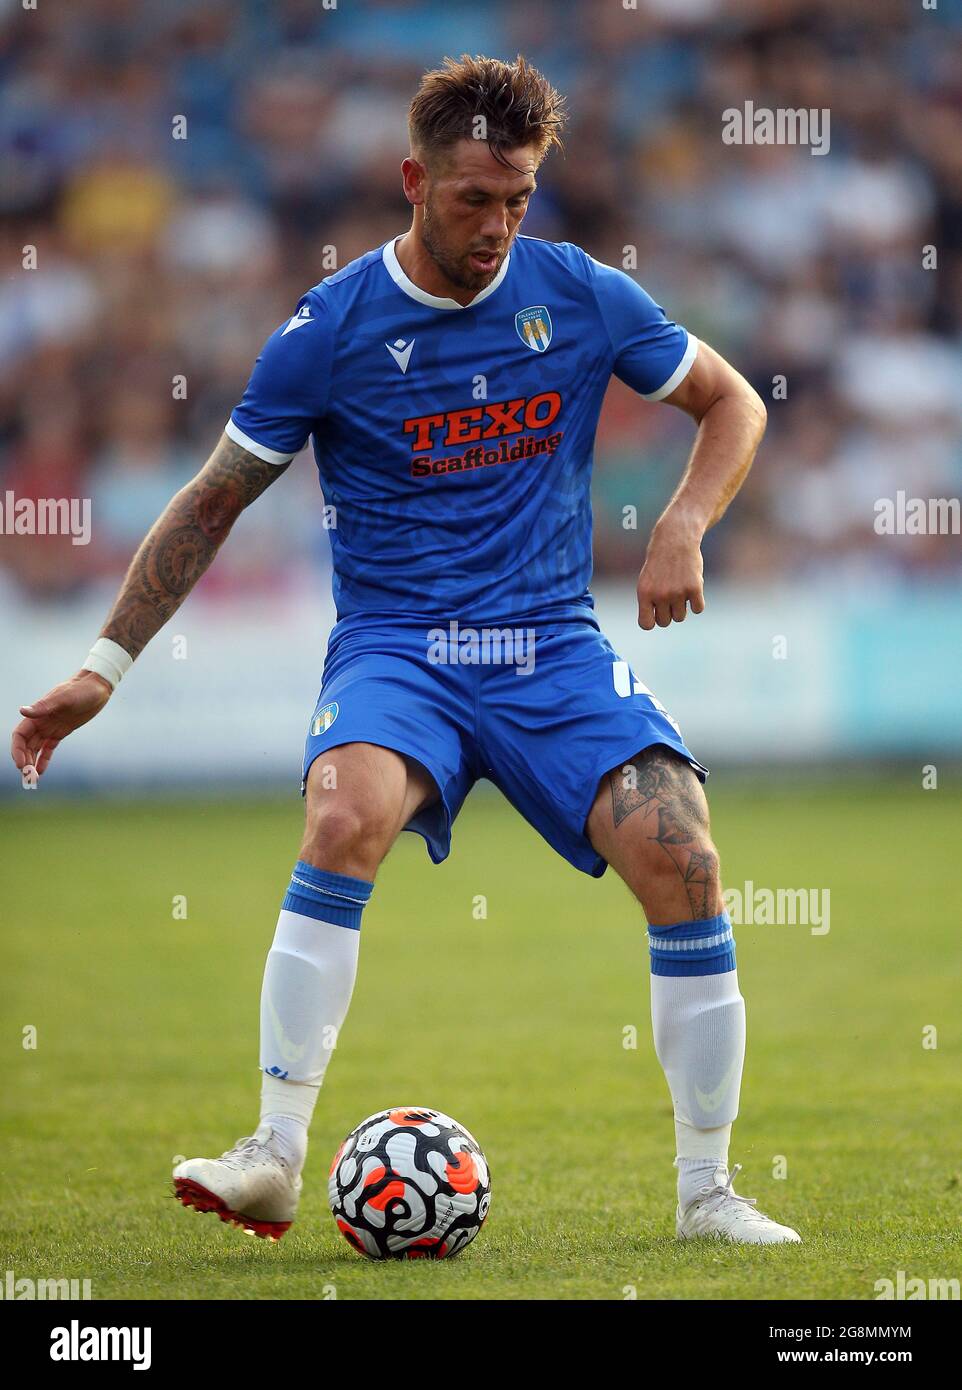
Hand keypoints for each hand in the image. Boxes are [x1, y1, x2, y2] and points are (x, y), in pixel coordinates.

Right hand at [10, 670, 111, 781]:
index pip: (19, 735)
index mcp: (37, 715)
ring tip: (32, 778)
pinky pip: (48, 748)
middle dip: (24, 760)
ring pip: (35, 748)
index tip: (21, 765)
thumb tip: (22, 711)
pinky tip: (41, 771)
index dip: (17, 750)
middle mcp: (40, 722)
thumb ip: (43, 706)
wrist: (96, 688)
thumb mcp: (63, 698)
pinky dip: (44, 759)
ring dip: (31, 762)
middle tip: (27, 777)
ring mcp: (50, 728)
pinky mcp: (61, 732)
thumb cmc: (80, 690)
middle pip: (25, 745)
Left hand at [636, 515, 705, 629]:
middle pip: (665, 622)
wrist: (676, 538)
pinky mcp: (695, 588)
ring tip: (679, 589)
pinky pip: (698, 609)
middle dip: (667, 612)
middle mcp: (660, 594)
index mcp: (644, 593)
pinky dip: (697, 603)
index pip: (646, 624)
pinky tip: (693, 590)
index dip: (652, 621)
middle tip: (669, 596)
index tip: (656, 613)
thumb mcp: (646, 580)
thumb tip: (656, 623)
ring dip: (682, 607)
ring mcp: (678, 592)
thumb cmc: (660, 562)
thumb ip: (649, 602)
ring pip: (681, 617)